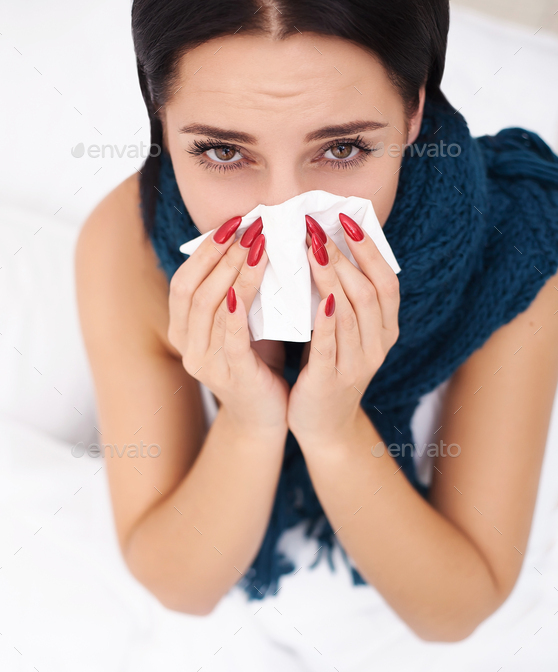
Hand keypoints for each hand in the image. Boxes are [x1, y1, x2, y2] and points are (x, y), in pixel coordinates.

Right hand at [167, 215, 288, 436]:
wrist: (265, 415)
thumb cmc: (257, 363)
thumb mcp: (243, 322)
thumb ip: (240, 291)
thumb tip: (256, 241)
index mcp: (182, 328)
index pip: (183, 280)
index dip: (204, 250)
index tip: (232, 223)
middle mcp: (186, 345)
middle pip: (192, 289)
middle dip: (220, 254)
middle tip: (249, 227)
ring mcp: (205, 362)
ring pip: (210, 307)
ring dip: (235, 272)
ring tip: (259, 246)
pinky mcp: (230, 375)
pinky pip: (228, 337)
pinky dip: (235, 311)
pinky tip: (245, 289)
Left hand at [287, 213, 399, 445]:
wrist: (323, 427)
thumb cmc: (328, 369)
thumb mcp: (344, 332)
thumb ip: (342, 298)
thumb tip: (324, 246)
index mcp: (385, 330)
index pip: (386, 282)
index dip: (369, 250)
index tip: (346, 220)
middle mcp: (377, 346)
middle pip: (367, 292)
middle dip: (342, 256)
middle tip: (315, 228)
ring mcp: (356, 365)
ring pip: (351, 313)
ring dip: (331, 277)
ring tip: (310, 249)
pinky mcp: (330, 382)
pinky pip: (330, 346)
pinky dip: (327, 322)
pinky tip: (319, 299)